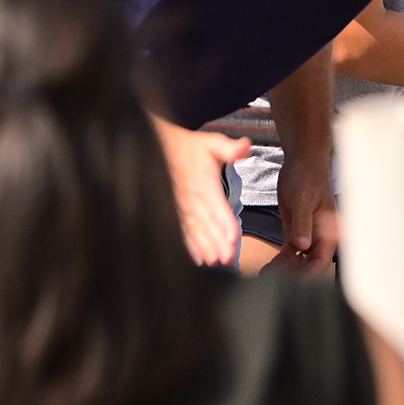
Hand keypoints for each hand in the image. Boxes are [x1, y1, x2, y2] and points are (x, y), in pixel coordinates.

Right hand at [153, 116, 248, 265]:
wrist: (158, 147)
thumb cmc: (187, 148)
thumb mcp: (210, 144)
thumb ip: (228, 148)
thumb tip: (246, 146)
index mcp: (202, 182)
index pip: (216, 204)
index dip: (224, 220)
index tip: (233, 235)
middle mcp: (190, 198)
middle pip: (206, 222)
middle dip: (216, 240)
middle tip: (226, 257)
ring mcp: (180, 207)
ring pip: (194, 230)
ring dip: (204, 246)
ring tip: (214, 261)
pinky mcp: (173, 212)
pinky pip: (181, 231)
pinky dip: (189, 246)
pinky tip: (197, 258)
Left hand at [276, 149, 338, 270]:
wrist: (301, 162)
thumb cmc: (308, 177)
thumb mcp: (303, 200)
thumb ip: (303, 224)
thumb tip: (303, 245)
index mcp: (328, 229)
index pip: (322, 258)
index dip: (309, 271)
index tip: (293, 280)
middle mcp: (320, 235)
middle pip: (310, 263)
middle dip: (295, 273)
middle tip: (274, 277)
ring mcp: (308, 234)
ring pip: (300, 259)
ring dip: (286, 268)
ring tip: (268, 274)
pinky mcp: (297, 230)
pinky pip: (291, 250)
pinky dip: (282, 259)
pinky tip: (271, 266)